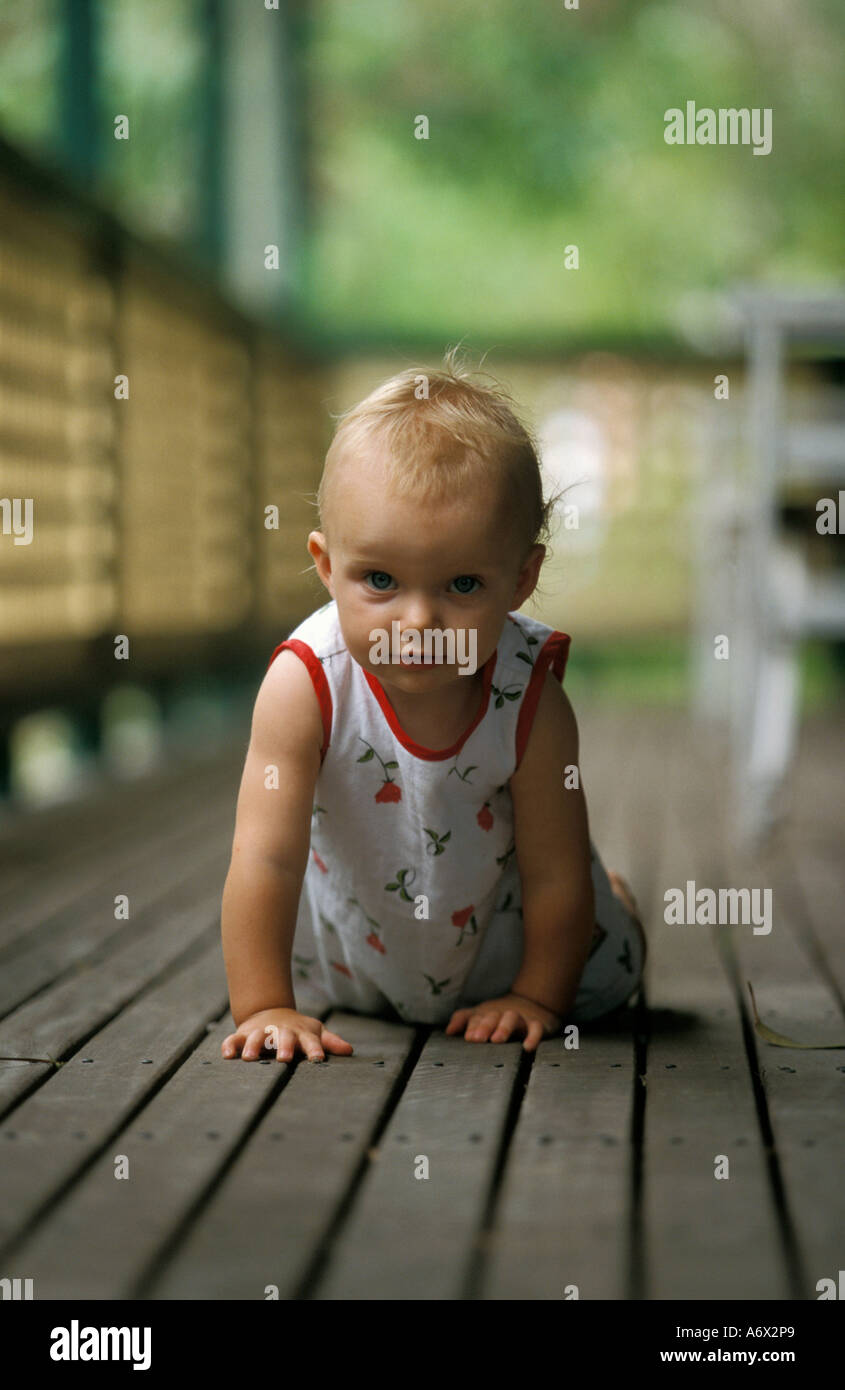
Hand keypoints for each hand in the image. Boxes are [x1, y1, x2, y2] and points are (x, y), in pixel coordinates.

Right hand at [221, 1007, 353, 1062]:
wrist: (271, 1012)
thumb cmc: (297, 1029)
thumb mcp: (314, 1032)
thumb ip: (330, 1042)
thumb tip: (349, 1051)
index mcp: (300, 1034)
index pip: (310, 1041)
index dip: (315, 1049)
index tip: (318, 1059)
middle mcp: (280, 1032)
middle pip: (283, 1038)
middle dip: (284, 1047)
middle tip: (284, 1059)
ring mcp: (261, 1032)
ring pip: (256, 1037)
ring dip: (253, 1046)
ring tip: (250, 1058)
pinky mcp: (243, 1034)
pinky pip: (233, 1039)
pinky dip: (230, 1045)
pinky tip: (227, 1054)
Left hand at [444, 992, 561, 1052]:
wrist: (532, 1004)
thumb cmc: (499, 1016)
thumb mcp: (480, 1015)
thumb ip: (463, 1020)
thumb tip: (448, 1031)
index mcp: (487, 1014)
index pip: (477, 1018)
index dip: (472, 1026)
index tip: (468, 1037)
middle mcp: (502, 1014)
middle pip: (493, 1016)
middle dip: (484, 1026)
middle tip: (477, 1038)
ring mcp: (520, 1019)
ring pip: (512, 1018)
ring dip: (504, 1027)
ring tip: (497, 1039)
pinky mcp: (537, 1024)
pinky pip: (536, 1029)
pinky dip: (533, 1037)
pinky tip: (527, 1047)